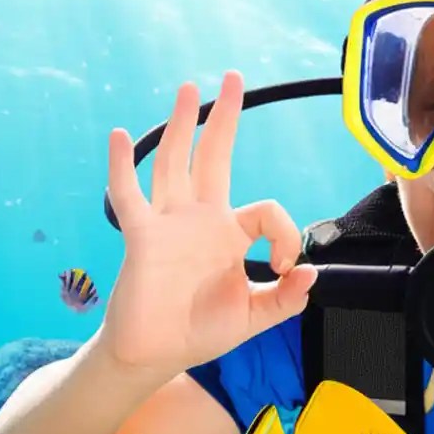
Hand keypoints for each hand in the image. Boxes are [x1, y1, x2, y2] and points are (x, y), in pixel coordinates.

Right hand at [99, 70, 316, 374]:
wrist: (158, 355)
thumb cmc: (201, 331)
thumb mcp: (256, 317)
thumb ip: (286, 299)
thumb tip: (311, 274)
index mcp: (231, 235)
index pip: (267, 210)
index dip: (285, 234)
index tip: (283, 268)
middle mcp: (200, 220)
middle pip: (214, 157)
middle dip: (225, 119)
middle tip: (234, 78)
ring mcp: (169, 224)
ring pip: (175, 164)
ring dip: (182, 126)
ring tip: (189, 89)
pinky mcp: (142, 237)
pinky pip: (129, 196)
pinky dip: (122, 167)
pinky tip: (121, 136)